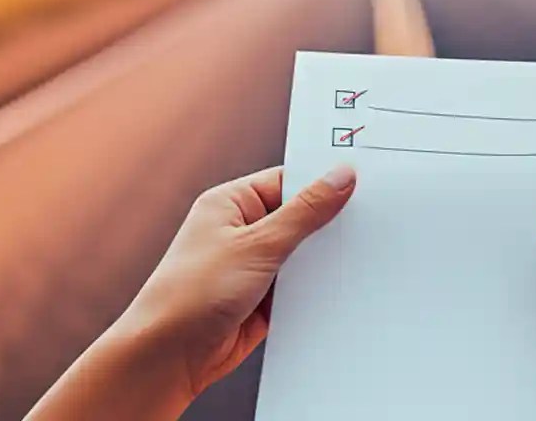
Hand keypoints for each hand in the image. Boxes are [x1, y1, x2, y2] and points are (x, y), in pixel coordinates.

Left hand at [119, 165, 355, 393]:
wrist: (167, 357)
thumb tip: (339, 177)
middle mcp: (241, 231)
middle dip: (327, 225)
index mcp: (231, 203)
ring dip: (321, 262)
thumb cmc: (192, 293)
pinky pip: (299, 288)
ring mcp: (252, 266)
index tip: (362, 184)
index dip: (323, 182)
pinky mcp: (261, 299)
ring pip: (302, 255)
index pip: (288, 181)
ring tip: (358, 259)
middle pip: (299, 218)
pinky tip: (339, 290)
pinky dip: (315, 291)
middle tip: (369, 224)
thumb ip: (304, 213)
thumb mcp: (257, 245)